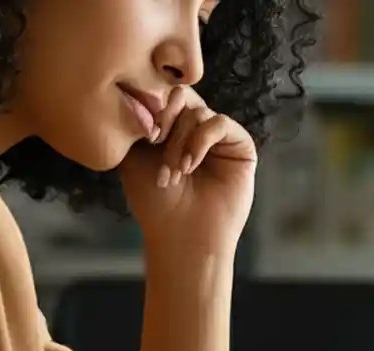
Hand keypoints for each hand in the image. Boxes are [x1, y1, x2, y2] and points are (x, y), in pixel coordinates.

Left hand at [118, 84, 257, 256]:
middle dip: (166, 121)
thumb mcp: (133, 155)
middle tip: (155, 146)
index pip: (164, 96)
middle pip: (182, 97)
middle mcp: (196, 129)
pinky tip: (191, 165)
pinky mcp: (241, 146)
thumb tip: (146, 93)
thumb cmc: (155, 201)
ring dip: (180, 141)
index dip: (153, 107)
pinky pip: (219, 123)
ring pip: (198, 112)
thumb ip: (137, 121)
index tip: (145, 136)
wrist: (181, 234)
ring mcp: (219, 137)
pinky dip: (201, 140)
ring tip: (174, 171)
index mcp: (172, 128)